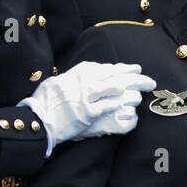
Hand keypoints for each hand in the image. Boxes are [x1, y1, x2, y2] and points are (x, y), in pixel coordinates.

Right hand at [20, 61, 156, 152]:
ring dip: (133, 88)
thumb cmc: (45, 101)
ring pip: (116, 88)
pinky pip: (109, 106)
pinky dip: (122, 103)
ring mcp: (86, 96)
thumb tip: (89, 73)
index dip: (123, 68)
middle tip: (149, 79)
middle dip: (135, 76)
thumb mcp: (59, 81)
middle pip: (116, 75)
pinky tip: (133, 102)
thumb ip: (76, 77)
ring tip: (145, 88)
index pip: (106, 67)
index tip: (134, 68)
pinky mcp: (87, 112)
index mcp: (78, 73)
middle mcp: (84, 81)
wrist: (37, 118)